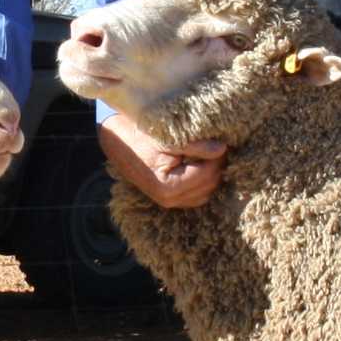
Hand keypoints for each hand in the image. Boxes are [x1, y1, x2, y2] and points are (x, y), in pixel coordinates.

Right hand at [96, 113, 226, 208]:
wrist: (118, 143)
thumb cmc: (141, 138)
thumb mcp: (169, 139)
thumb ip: (197, 146)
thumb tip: (222, 149)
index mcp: (169, 187)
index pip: (207, 174)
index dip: (217, 157)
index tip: (220, 141)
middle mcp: (170, 200)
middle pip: (209, 185)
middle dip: (216, 165)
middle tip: (216, 146)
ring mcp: (170, 202)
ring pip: (206, 193)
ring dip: (210, 174)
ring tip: (206, 155)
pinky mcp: (170, 199)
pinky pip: (196, 195)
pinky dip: (202, 182)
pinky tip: (199, 165)